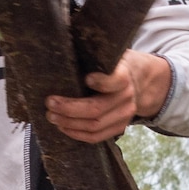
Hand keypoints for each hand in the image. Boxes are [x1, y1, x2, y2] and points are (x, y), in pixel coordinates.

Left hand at [45, 50, 170, 143]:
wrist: (138, 80)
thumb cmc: (114, 66)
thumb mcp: (111, 55)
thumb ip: (95, 56)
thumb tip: (64, 52)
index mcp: (124, 75)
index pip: (116, 81)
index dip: (102, 82)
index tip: (86, 78)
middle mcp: (126, 97)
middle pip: (96, 109)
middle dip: (69, 108)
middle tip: (49, 103)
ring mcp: (124, 115)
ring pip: (94, 126)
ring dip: (69, 123)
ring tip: (51, 116)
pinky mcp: (119, 127)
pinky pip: (96, 137)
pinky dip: (77, 134)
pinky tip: (63, 127)